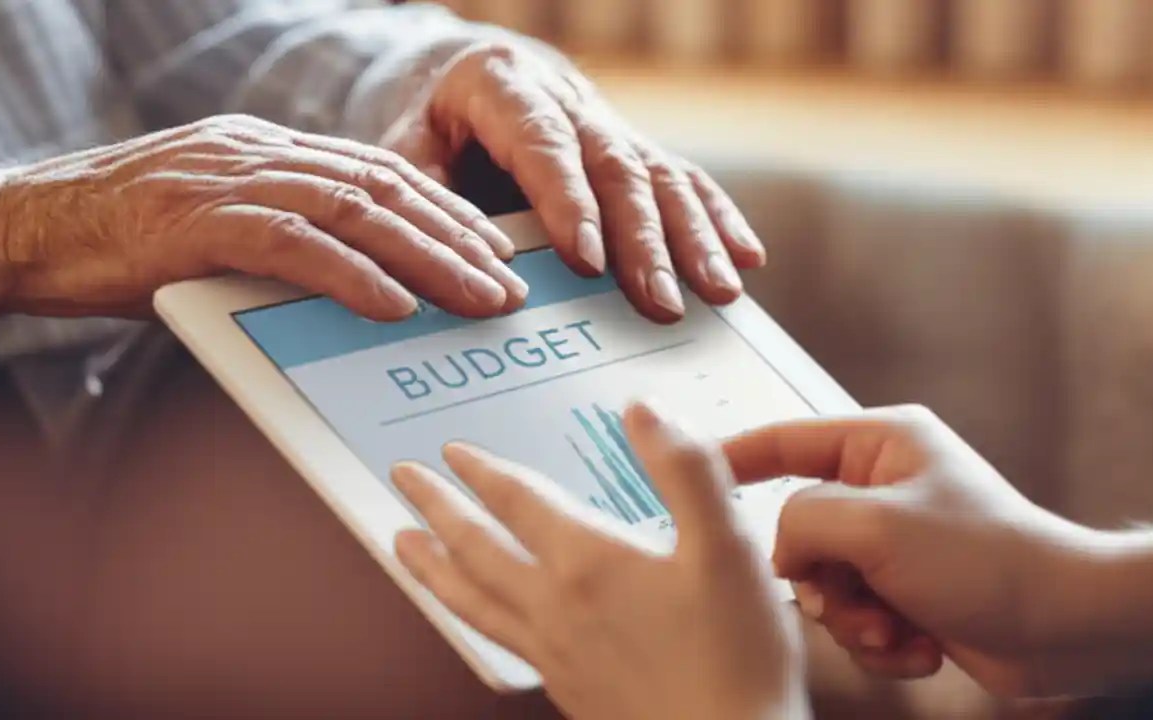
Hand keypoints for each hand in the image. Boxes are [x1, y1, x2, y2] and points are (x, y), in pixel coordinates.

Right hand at [0, 114, 525, 321]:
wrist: (27, 227)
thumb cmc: (122, 238)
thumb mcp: (217, 226)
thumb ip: (281, 238)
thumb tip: (354, 282)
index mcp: (270, 152)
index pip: (380, 174)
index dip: (445, 212)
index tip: (494, 250)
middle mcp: (262, 156)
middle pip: (385, 191)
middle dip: (457, 240)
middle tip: (509, 285)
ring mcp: (232, 182)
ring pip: (356, 212)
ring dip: (428, 259)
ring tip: (479, 299)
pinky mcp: (200, 221)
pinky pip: (294, 245)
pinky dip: (353, 275)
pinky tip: (397, 305)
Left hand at [382, 40, 766, 322]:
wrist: (464, 73)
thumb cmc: (432, 123)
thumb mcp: (406, 148)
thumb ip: (429, 198)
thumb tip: (466, 265)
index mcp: (503, 86)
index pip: (543, 144)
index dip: (568, 202)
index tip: (586, 261)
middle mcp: (568, 99)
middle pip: (616, 167)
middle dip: (643, 241)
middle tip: (660, 303)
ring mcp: (609, 122)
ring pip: (659, 174)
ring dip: (694, 237)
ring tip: (718, 293)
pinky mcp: (633, 147)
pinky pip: (683, 178)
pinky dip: (716, 218)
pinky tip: (746, 257)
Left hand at [391, 403, 806, 719]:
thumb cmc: (735, 657)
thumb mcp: (727, 547)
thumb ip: (686, 470)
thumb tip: (644, 409)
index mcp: (588, 563)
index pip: (518, 503)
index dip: (484, 471)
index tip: (452, 451)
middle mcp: (555, 607)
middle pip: (475, 548)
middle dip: (435, 507)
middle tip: (403, 478)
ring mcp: (553, 653)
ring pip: (471, 600)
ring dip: (432, 565)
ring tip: (402, 545)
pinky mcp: (565, 688)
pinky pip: (495, 637)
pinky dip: (467, 611)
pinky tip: (476, 611)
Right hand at [726, 406, 1152, 697]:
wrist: (1067, 627)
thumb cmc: (990, 559)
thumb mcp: (879, 526)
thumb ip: (804, 519)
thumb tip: (782, 548)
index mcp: (882, 444)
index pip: (786, 440)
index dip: (733, 458)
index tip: (689, 475)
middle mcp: (884, 486)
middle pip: (801, 530)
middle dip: (826, 581)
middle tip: (858, 598)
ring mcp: (895, 541)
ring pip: (825, 583)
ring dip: (855, 619)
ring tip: (898, 629)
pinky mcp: (908, 589)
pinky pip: (857, 616)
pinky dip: (882, 640)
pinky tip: (922, 645)